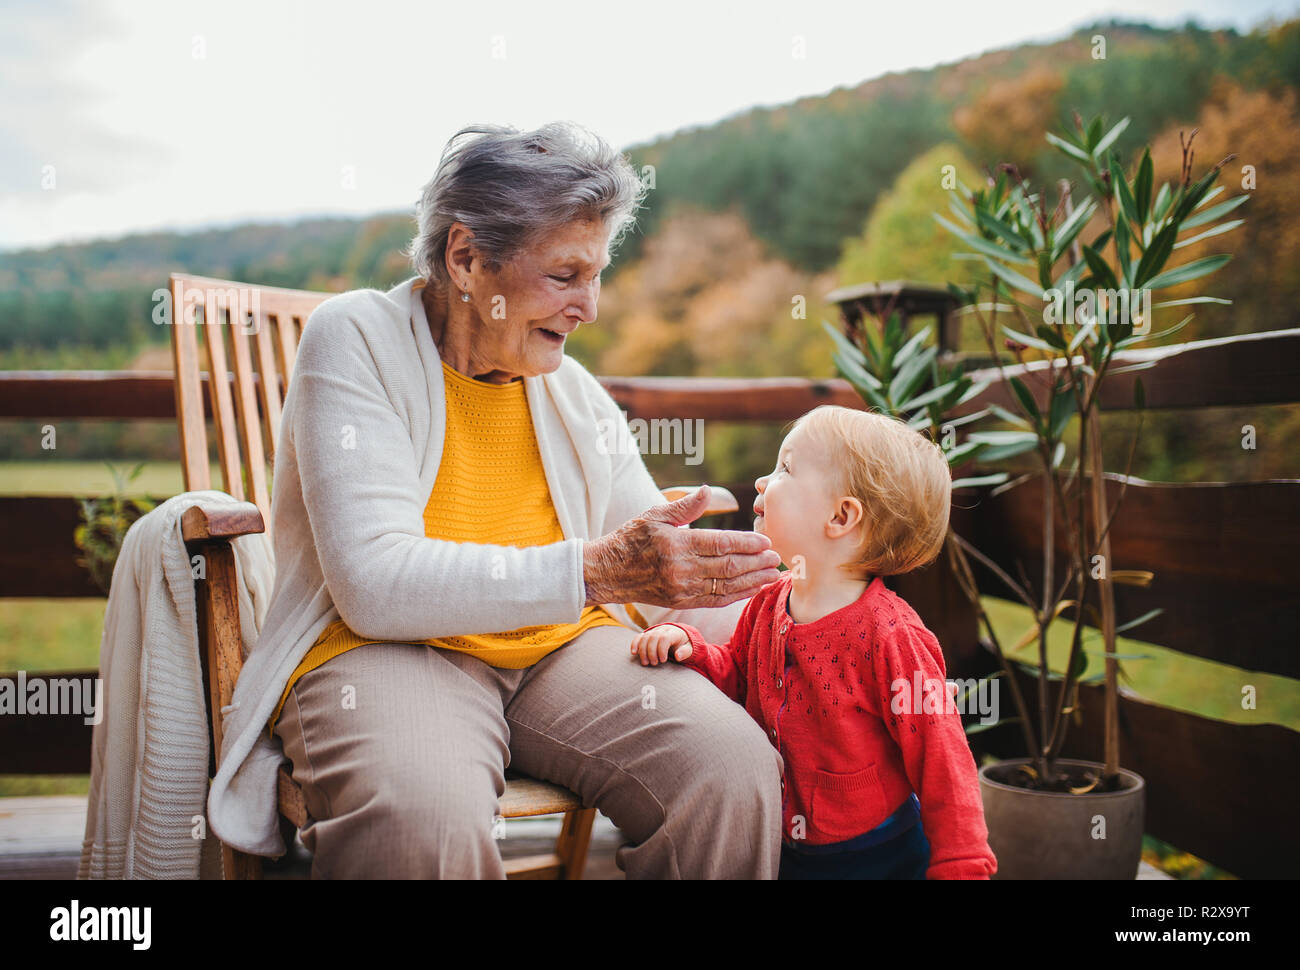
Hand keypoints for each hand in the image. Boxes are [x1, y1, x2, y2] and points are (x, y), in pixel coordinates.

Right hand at [584, 485, 780, 607]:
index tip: (766, 542)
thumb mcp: (654, 515)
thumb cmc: (631, 539)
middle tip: (778, 557)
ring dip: (753, 581)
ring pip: (726, 586)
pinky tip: (752, 588)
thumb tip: (708, 490)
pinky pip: (715, 600)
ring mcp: (681, 589)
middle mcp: (681, 569)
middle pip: (728, 567)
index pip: (720, 544)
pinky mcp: (680, 602)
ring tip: (773, 574)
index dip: (747, 544)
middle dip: (757, 563)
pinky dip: (737, 595)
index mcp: (677, 544)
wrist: (607, 572)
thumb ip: (685, 506)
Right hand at [630, 625, 692, 664]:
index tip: (663, 660)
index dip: (661, 649)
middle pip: (653, 637)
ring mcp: (654, 631)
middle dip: (651, 652)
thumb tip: (677, 656)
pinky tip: (634, 653)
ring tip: (645, 663)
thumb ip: (685, 652)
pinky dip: (635, 644)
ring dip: (642, 651)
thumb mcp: (689, 648)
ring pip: (645, 637)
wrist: (679, 636)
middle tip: (653, 663)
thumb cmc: (684, 644)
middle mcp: (662, 629)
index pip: (664, 638)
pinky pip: (639, 636)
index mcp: (674, 632)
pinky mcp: (647, 634)